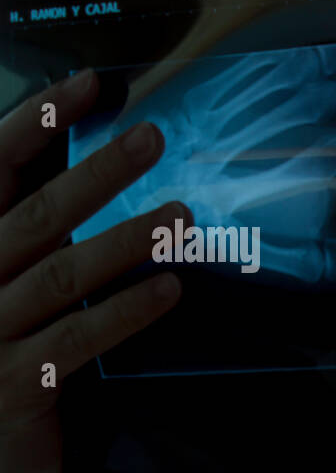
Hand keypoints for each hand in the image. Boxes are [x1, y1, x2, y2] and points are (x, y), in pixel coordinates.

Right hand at [0, 70, 186, 472]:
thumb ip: (22, 243)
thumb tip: (79, 183)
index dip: (33, 123)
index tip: (85, 85)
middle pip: (32, 216)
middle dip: (95, 172)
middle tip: (153, 138)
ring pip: (61, 275)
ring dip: (127, 240)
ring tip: (182, 216)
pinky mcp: (16, 387)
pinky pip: (77, 340)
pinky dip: (126, 312)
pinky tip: (169, 290)